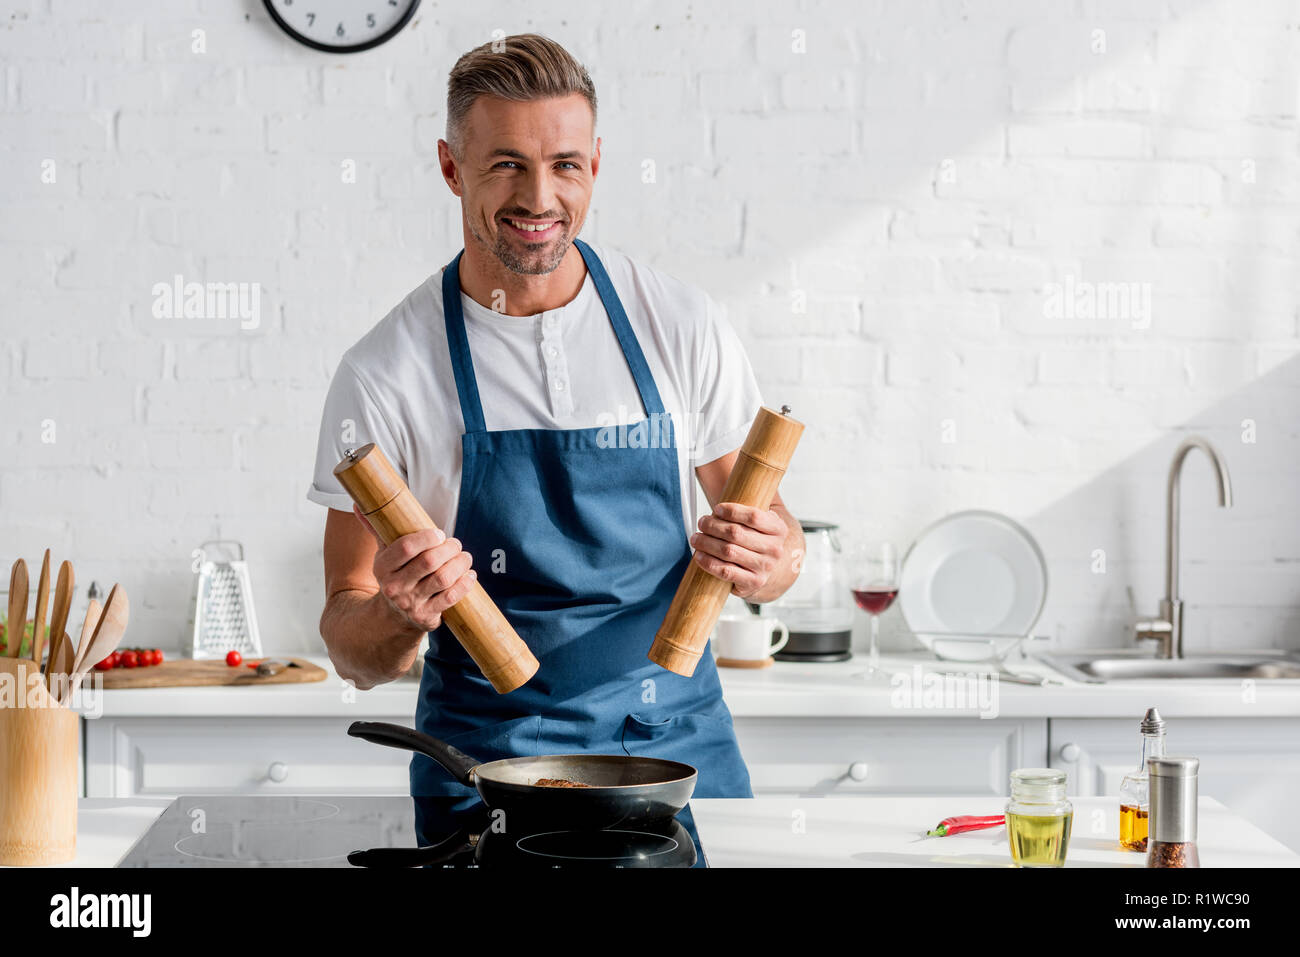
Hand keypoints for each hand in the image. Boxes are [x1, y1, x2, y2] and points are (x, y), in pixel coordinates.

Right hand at [354, 505, 476, 632]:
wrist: (391, 616)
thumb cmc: (395, 575)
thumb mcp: (383, 553)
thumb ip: (376, 528)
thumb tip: (359, 504)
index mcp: (382, 567)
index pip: (406, 547)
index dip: (427, 538)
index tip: (439, 534)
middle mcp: (394, 586)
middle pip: (429, 562)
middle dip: (449, 549)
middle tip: (456, 544)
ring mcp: (411, 603)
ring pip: (443, 578)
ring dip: (460, 564)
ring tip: (465, 557)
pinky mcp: (426, 616)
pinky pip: (451, 597)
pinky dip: (464, 584)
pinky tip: (469, 575)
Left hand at [689, 502, 786, 598]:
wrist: (767, 569)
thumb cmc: (756, 540)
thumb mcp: (760, 523)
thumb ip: (747, 509)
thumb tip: (722, 485)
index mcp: (778, 529)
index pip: (753, 516)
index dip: (731, 511)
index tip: (717, 509)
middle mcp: (775, 549)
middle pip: (736, 533)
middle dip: (712, 526)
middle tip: (701, 523)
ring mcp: (765, 568)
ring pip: (728, 551)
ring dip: (706, 543)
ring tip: (696, 538)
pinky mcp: (753, 583)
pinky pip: (726, 572)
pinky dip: (708, 562)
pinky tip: (699, 555)